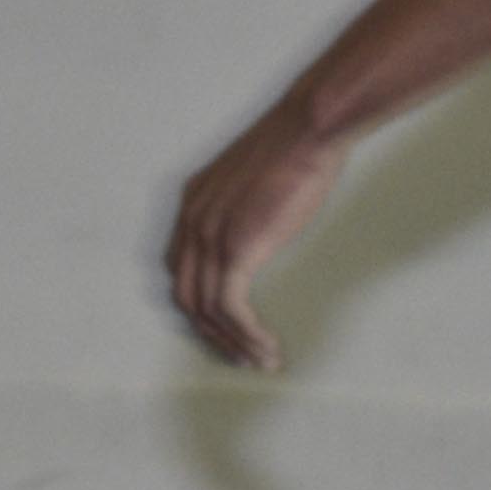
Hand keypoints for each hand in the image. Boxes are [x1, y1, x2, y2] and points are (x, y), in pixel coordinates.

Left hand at [165, 104, 343, 371]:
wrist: (309, 129)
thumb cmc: (296, 149)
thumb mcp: (255, 183)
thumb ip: (245, 211)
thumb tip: (260, 233)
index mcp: (191, 205)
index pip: (182, 271)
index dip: (202, 306)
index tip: (229, 329)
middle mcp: (190, 221)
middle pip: (187, 297)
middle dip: (213, 335)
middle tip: (242, 356)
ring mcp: (209, 236)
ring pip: (207, 311)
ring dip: (234, 344)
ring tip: (261, 360)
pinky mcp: (234, 249)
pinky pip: (230, 309)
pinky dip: (247, 335)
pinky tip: (267, 347)